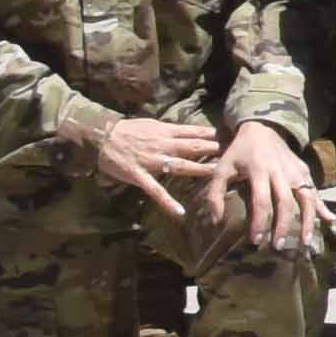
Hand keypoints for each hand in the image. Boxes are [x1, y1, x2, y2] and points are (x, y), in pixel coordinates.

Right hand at [87, 108, 224, 217]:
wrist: (101, 136)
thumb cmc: (126, 130)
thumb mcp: (151, 124)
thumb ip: (169, 130)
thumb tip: (188, 131)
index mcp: (165, 131)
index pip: (194, 132)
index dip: (212, 135)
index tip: (229, 137)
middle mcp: (162, 145)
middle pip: (193, 147)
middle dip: (214, 151)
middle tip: (233, 155)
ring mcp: (152, 161)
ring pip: (181, 166)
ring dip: (200, 170)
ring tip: (219, 176)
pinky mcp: (140, 175)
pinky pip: (156, 190)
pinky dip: (168, 202)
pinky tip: (180, 213)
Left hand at [211, 122, 323, 257]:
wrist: (262, 128)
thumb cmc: (239, 152)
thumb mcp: (222, 169)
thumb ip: (215, 194)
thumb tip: (217, 222)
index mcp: (258, 170)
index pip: (261, 201)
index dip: (259, 222)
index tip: (256, 241)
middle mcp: (280, 171)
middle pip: (286, 203)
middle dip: (283, 226)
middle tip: (277, 246)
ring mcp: (295, 171)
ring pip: (306, 198)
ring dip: (308, 221)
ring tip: (305, 242)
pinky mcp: (304, 171)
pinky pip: (315, 191)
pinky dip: (323, 206)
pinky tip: (330, 220)